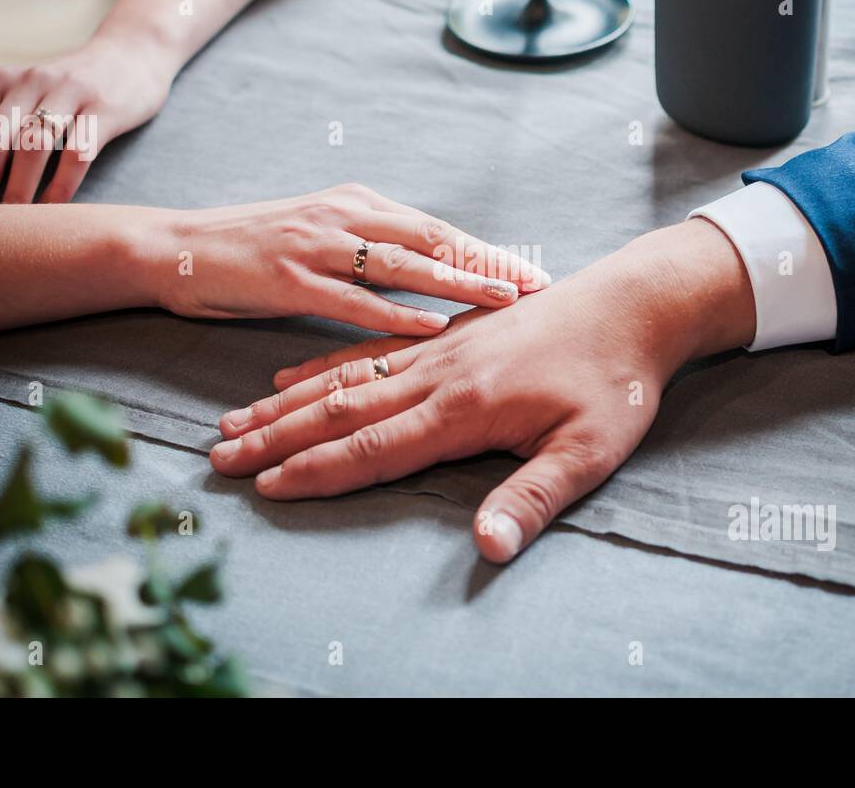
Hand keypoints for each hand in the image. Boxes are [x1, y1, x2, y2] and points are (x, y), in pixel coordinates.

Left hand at [0, 34, 173, 203]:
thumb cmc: (74, 89)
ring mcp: (70, 93)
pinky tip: (56, 210)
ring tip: (15, 227)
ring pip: (32, 149)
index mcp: (1, 81)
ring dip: (19, 192)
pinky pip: (78, 154)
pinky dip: (63, 186)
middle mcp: (30, 82)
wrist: (133, 54)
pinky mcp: (105, 109)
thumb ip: (2, 126)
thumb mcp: (29, 94)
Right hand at [152, 183, 549, 333]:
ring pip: (403, 264)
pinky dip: (396, 312)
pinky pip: (353, 299)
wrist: (173, 248)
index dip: (487, 249)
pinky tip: (434, 324)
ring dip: (458, 282)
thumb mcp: (319, 236)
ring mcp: (316, 245)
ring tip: (505, 299)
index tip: (533, 270)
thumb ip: (369, 250)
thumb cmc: (252, 250)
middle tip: (540, 283)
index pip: (437, 228)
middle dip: (489, 262)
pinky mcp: (289, 278)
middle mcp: (344, 216)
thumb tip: (427, 276)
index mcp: (358, 205)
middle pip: (434, 239)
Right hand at [208, 219, 754, 561]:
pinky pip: (369, 349)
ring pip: (344, 377)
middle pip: (340, 410)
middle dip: (278, 439)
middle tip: (221, 458)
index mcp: (465, 408)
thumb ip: (532, 499)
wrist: (633, 304)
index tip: (266, 488)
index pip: (375, 447)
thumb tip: (486, 550)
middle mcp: (437, 375)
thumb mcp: (588, 452)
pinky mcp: (446, 336)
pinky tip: (291, 376)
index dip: (318, 471)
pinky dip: (322, 365)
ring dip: (285, 404)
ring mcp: (437, 351)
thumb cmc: (616, 384)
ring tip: (235, 422)